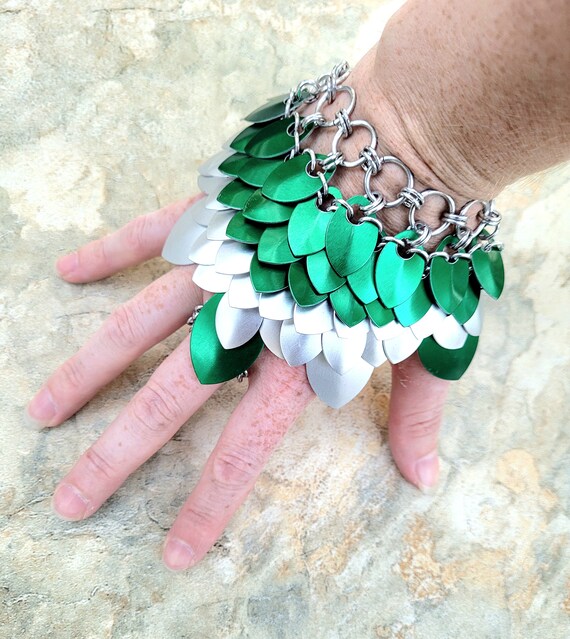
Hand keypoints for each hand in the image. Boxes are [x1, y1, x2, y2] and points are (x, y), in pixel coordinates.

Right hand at [26, 195, 448, 570]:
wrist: (410, 158)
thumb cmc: (424, 254)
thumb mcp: (432, 344)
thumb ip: (417, 414)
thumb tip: (421, 481)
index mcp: (298, 356)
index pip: (242, 447)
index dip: (208, 503)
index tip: (173, 551)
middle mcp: (248, 318)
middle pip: (169, 398)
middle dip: (117, 453)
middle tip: (70, 498)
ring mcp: (223, 263)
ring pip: (139, 325)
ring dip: (89, 370)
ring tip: (45, 410)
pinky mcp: (214, 212)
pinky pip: (149, 234)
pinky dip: (108, 252)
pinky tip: (68, 272)